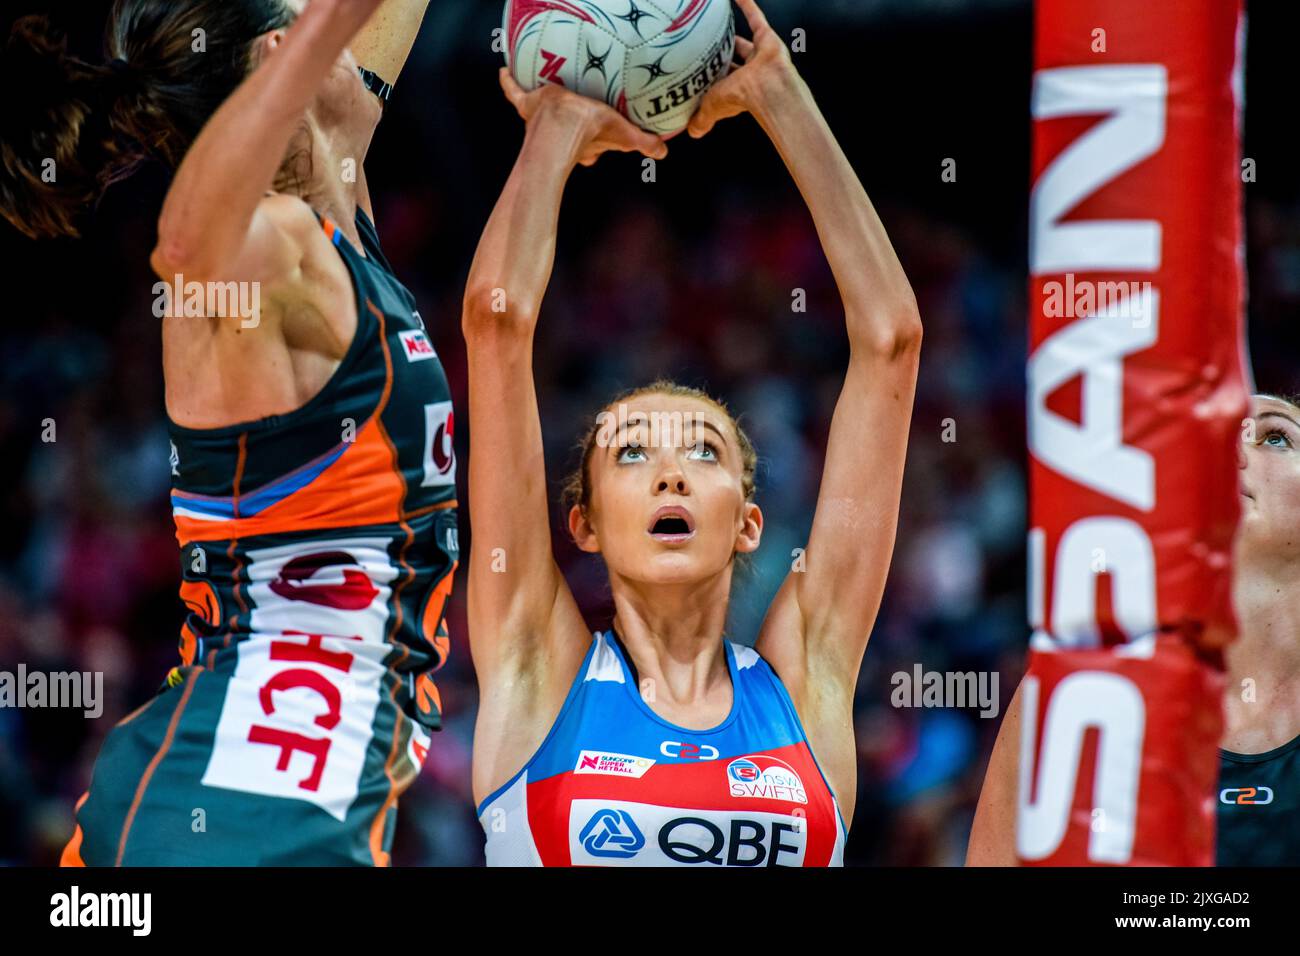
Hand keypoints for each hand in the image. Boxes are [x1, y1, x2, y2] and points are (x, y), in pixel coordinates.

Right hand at [499, 68, 666, 166]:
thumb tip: (664, 152)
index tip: (596, 156)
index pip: (591, 151)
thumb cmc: (591, 131)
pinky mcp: (527, 105)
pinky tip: (504, 70)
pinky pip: (515, 92)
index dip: (595, 153)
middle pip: (567, 134)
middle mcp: (562, 135)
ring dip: (543, 105)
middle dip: (571, 131)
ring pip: (541, 114)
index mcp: (585, 144)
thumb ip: (645, 144)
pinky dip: (509, 82)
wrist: (562, 125)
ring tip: (546, 91)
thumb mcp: (624, 135)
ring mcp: (542, 120)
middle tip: (576, 116)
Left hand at [688, 0, 800, 138]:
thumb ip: (701, 119)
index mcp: (737, 89)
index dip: (712, 79)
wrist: (767, 90)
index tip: (699, 73)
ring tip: (716, 22)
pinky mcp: (767, 39)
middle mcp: (749, 73)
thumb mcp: (712, 109)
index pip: (722, 83)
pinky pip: (756, 17)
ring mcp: (759, 56)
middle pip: (732, 62)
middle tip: (706, 46)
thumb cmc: (741, 100)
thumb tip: (691, 132)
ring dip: (730, 31)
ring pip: (743, 41)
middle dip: (721, 57)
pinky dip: (746, 5)